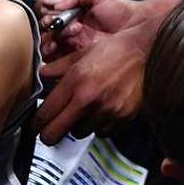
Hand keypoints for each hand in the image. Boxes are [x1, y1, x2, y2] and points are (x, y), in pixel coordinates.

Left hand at [34, 0, 151, 141]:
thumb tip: (42, 74)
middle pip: (54, 134)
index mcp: (75, 81)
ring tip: (83, 112)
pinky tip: (102, 111)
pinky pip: (102, 132)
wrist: (148, 51)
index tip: (36, 124)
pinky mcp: (122, 117)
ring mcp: (106, 110)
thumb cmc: (117, 49)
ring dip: (78, 125)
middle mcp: (88, 98)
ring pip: (79, 133)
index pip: (44, 114)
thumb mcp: (84, 53)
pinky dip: (99, 125)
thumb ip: (59, 66)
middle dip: (48, 134)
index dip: (36, 123)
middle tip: (49, 130)